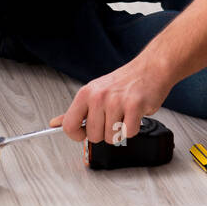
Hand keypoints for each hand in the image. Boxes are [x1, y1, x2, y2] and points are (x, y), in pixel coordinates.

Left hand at [50, 55, 174, 144]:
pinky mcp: (134, 106)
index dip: (77, 135)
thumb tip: (55, 123)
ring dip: (120, 131)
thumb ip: (76, 110)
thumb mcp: (95, 91)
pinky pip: (129, 134)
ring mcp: (116, 101)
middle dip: (104, 133)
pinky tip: (134, 115)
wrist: (151, 68)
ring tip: (124, 115)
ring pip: (111, 138)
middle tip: (113, 118)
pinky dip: (133, 129)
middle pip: (93, 136)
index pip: (69, 125)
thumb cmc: (124, 81)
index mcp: (86, 93)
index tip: (85, 133)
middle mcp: (99, 97)